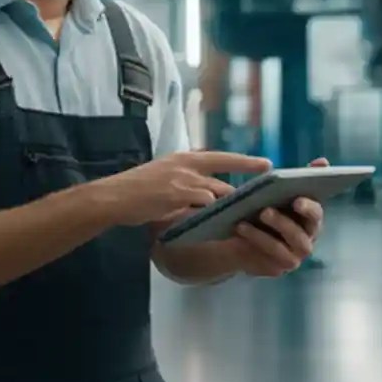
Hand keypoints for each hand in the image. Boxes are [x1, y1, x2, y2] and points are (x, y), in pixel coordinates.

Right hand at [98, 151, 271, 226]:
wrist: (114, 196)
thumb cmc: (138, 189)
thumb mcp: (165, 175)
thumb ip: (187, 180)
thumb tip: (209, 194)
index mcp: (185, 157)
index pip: (223, 157)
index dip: (245, 162)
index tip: (267, 164)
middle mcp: (187, 165)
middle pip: (225, 178)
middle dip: (242, 193)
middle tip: (261, 202)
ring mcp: (183, 180)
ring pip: (217, 193)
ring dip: (229, 207)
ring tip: (244, 219)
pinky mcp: (177, 195)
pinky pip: (204, 204)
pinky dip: (213, 214)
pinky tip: (220, 225)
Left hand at [228, 157, 328, 276]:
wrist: (241, 238)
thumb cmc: (263, 208)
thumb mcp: (277, 191)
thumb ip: (298, 178)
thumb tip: (323, 162)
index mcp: (310, 218)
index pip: (317, 211)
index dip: (310, 205)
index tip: (297, 199)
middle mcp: (307, 238)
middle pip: (305, 231)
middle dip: (286, 220)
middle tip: (267, 209)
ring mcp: (294, 256)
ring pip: (288, 244)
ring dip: (269, 230)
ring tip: (253, 216)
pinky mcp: (278, 268)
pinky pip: (270, 256)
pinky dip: (257, 240)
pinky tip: (240, 228)